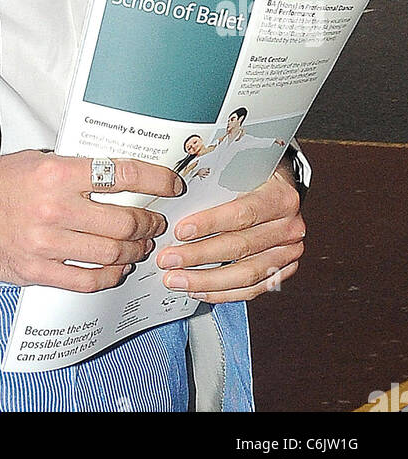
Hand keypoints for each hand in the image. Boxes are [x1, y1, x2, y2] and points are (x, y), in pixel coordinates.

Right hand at [0, 151, 183, 292]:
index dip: (155, 179)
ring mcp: (45, 243)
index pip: (121, 174)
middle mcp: (53, 207)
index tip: (171, 184)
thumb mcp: (38, 160)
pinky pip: (85, 280)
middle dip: (148, 223)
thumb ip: (76, 171)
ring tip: (138, 246)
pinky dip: (108, 277)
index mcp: (56, 172)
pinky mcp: (35, 271)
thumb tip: (121, 178)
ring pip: (111, 253)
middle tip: (154, 222)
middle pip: (123, 221)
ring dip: (133, 251)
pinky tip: (114, 270)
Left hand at [155, 165, 304, 301]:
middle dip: (198, 256)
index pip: (242, 213)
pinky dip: (223, 293)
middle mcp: (289, 227)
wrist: (284, 188)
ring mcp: (288, 252)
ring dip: (206, 280)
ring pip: (245, 274)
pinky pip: (252, 289)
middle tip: (168, 259)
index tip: (180, 231)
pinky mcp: (283, 270)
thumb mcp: (244, 165)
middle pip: (240, 247)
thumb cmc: (259, 176)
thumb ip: (218, 177)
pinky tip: (199, 290)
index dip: (209, 224)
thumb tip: (178, 186)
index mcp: (281, 197)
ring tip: (177, 279)